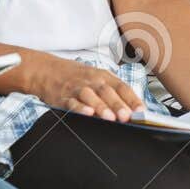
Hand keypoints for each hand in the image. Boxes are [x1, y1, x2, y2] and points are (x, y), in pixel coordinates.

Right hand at [17, 51, 143, 119]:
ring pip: (90, 97)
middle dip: (118, 104)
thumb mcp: (97, 79)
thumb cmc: (78, 77)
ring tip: (111, 118)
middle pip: (107, 92)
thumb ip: (114, 93)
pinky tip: (87, 114)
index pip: (121, 87)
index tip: (142, 111)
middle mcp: (92, 81)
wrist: (47, 70)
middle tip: (127, 116)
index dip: (132, 99)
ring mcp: (77, 88)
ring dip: (101, 107)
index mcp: (103, 76)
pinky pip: (72, 102)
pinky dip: (80, 108)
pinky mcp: (63, 97)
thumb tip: (133, 110)